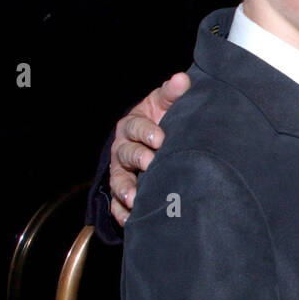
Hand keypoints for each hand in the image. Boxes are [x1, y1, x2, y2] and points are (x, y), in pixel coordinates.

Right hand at [109, 72, 190, 224]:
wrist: (156, 140)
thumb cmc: (162, 120)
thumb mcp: (166, 104)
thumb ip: (173, 93)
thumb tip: (181, 79)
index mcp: (132, 125)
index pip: (136, 127)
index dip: (146, 132)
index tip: (160, 138)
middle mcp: (123, 148)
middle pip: (126, 154)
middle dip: (137, 159)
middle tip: (150, 164)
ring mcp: (121, 171)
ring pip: (118, 180)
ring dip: (125, 189)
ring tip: (134, 198)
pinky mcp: (122, 191)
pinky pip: (117, 204)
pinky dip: (121, 212)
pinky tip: (130, 219)